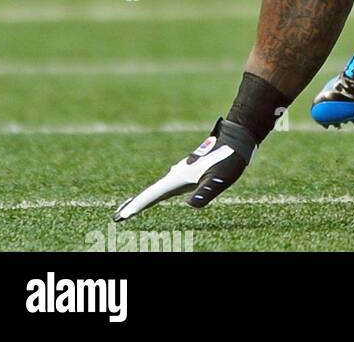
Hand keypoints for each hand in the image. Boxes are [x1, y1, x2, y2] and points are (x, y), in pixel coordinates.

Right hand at [114, 117, 255, 219]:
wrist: (236, 138)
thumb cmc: (228, 160)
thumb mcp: (219, 179)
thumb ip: (205, 192)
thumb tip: (190, 205)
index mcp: (179, 178)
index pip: (153, 195)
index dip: (137, 206)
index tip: (120, 216)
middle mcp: (177, 174)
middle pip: (151, 191)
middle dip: (135, 203)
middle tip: (118, 215)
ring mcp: (181, 171)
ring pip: (158, 187)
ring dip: (143, 197)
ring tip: (131, 206)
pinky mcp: (188, 171)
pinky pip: (167, 184)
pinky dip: (155, 192)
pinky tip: (158, 194)